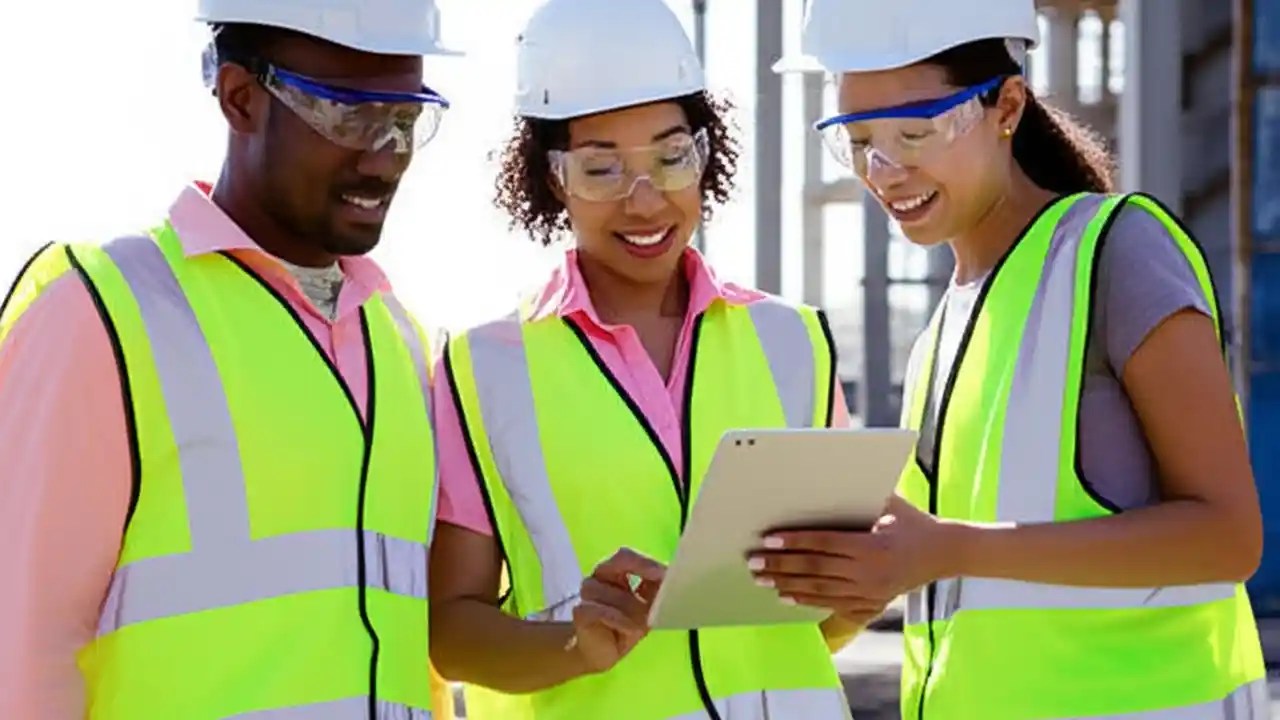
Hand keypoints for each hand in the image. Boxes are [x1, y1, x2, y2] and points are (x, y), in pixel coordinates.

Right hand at [568, 548, 665, 674]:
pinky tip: (631, 630)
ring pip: (612, 592)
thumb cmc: (627, 626)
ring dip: (631, 609)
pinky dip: (618, 620)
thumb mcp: (649, 608)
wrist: (603, 652)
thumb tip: (675, 580)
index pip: (627, 556)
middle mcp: (601, 577)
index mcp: (617, 571)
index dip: (645, 562)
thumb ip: (658, 591)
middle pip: (618, 562)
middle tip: (659, 589)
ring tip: (642, 625)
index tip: (665, 573)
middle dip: (642, 573)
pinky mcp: (581, 612)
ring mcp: (589, 593)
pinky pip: (600, 610)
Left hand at [747, 496, 955, 617]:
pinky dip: (807, 600)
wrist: (943, 553)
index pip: (824, 544)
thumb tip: (826, 470)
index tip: (767, 540)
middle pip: (815, 568)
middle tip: (752, 562)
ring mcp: (869, 592)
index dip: (794, 542)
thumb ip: (860, 492)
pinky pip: (831, 604)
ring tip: (761, 579)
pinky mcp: (870, 603)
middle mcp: (869, 573)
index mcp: (873, 546)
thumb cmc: (912, 521)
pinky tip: (786, 595)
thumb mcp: (891, 502)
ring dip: (787, 584)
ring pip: (819, 590)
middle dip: (780, 565)